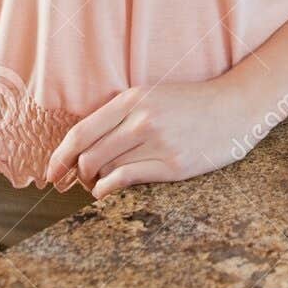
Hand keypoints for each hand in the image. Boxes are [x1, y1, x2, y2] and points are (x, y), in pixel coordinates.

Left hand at [43, 79, 243, 198]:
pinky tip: (107, 191)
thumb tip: (84, 143)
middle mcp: (141, 119)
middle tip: (76, 182)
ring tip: (96, 184)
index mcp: (133, 99)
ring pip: (104, 170)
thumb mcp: (154, 95)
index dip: (58, 156)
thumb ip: (122, 113)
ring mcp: (157, 142)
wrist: (237, 106)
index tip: (50, 173)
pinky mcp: (172, 165)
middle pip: (88, 155)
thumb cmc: (193, 103)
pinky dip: (107, 189)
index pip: (80, 132)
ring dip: (93, 182)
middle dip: (76, 174)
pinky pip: (125, 180)